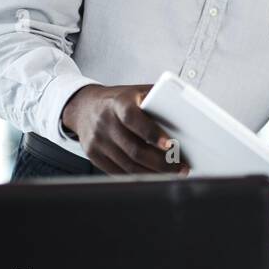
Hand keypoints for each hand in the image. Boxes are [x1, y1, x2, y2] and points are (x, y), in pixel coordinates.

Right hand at [61, 84, 188, 175]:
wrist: (83, 107)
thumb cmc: (117, 100)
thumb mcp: (136, 92)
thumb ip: (157, 100)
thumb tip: (185, 113)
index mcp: (118, 103)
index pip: (133, 119)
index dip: (152, 133)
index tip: (170, 145)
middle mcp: (105, 122)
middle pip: (134, 149)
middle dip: (162, 163)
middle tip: (181, 167)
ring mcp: (98, 141)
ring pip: (129, 166)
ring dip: (154, 174)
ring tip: (172, 174)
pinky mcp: (94, 155)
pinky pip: (118, 172)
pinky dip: (138, 176)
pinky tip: (153, 176)